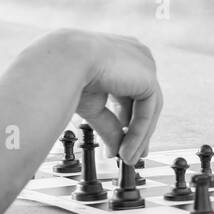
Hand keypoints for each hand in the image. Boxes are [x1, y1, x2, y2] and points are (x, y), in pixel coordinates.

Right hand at [74, 33, 163, 162]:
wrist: (64, 62)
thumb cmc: (69, 75)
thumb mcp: (93, 105)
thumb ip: (109, 125)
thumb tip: (115, 150)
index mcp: (121, 55)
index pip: (132, 91)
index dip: (129, 118)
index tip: (124, 140)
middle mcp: (136, 56)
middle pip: (144, 100)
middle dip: (139, 130)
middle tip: (131, 153)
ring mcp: (145, 64)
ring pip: (149, 107)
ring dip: (138, 136)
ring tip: (126, 158)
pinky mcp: (148, 77)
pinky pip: (148, 112)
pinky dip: (138, 133)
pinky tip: (126, 149)